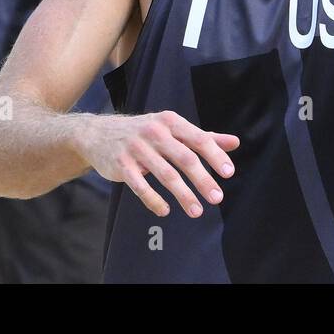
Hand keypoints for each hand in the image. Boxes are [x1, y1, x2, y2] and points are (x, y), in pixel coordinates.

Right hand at [82, 110, 238, 217]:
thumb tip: (235, 143)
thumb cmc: (145, 133)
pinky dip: (153, 200)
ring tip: (197, 211)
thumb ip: (204, 137)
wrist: (98, 133)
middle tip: (217, 198)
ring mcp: (136, 148)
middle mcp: (154, 132)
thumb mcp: (173, 129)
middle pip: (184, 158)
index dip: (215, 156)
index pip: (198, 139)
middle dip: (203, 179)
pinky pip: (140, 186)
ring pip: (165, 174)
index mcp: (170, 122)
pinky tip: (165, 210)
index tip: (228, 174)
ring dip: (183, 195)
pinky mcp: (121, 165)